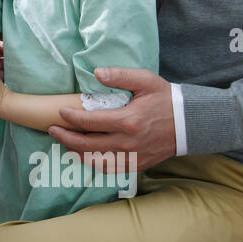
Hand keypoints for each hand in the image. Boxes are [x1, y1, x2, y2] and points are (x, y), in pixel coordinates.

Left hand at [52, 67, 176, 170]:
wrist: (190, 123)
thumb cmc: (166, 99)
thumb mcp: (146, 80)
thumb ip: (120, 75)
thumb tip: (97, 73)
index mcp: (128, 121)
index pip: (91, 122)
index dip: (71, 118)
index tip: (60, 113)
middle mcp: (129, 142)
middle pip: (88, 144)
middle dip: (66, 138)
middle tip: (52, 130)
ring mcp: (133, 156)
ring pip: (97, 160)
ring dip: (77, 153)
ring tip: (64, 143)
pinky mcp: (137, 164)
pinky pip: (110, 168)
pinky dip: (94, 164)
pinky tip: (84, 156)